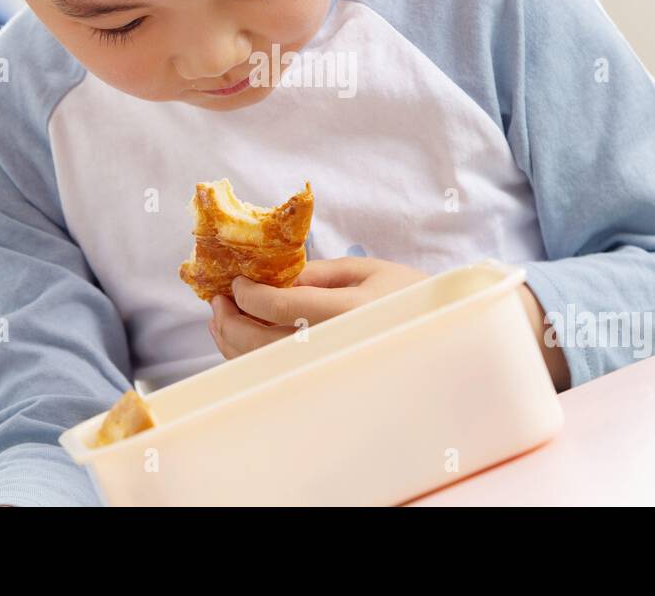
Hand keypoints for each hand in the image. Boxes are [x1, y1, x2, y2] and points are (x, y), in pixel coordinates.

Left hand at [207, 256, 430, 359]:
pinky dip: (249, 359)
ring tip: (220, 319)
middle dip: (231, 322)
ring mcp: (330, 369)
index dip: (248, 295)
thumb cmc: (406, 296)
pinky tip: (240, 340)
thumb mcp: (368, 270)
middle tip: (217, 301)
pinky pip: (278, 376)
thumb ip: (318, 272)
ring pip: (265, 365)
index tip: (235, 282)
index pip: (282, 305)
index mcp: (349, 311)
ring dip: (233, 342)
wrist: (437, 336)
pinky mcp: (326, 383)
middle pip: (263, 343)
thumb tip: (272, 277)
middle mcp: (336, 345)